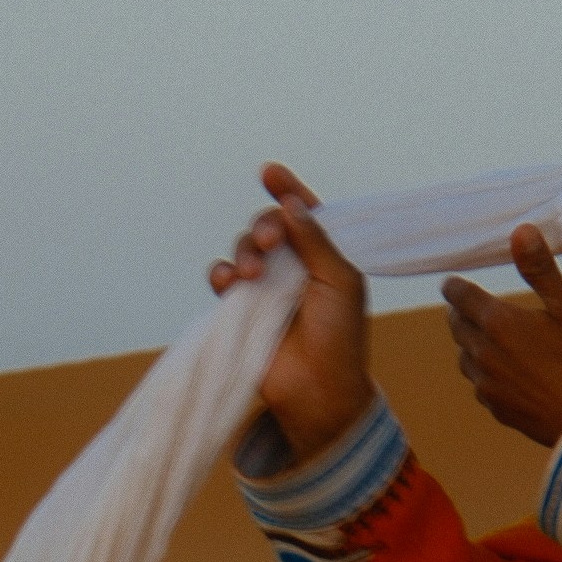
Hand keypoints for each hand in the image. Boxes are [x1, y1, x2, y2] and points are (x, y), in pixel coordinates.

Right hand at [209, 164, 374, 462]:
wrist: (318, 388)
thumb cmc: (341, 336)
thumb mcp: (339, 281)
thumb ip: (316, 241)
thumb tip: (293, 204)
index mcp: (325, 256)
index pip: (304, 214)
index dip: (287, 190)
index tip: (269, 172)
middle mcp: (295, 267)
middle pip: (269, 225)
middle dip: (264, 226)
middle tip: (270, 242)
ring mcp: (268, 287)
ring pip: (244, 248)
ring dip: (244, 250)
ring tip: (251, 273)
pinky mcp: (242, 309)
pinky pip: (222, 278)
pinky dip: (221, 273)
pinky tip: (229, 282)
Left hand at [442, 227, 561, 445]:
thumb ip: (540, 270)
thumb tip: (521, 230)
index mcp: (499, 323)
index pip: (460, 297)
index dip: (454, 287)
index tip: (451, 283)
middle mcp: (484, 354)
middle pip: (457, 327)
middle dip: (460, 313)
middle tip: (467, 306)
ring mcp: (488, 385)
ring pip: (465, 358)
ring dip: (470, 344)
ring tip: (485, 339)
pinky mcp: (497, 409)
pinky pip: (480, 385)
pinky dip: (484, 373)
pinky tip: (503, 373)